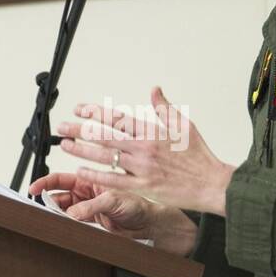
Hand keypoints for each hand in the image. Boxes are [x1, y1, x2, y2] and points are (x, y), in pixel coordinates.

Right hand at [27, 171, 159, 239]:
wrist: (149, 225)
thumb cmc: (139, 206)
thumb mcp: (114, 201)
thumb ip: (92, 206)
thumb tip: (72, 212)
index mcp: (91, 180)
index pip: (62, 179)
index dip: (46, 182)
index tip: (35, 188)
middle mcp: (87, 193)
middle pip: (59, 194)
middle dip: (48, 199)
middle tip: (41, 207)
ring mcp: (87, 208)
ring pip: (64, 209)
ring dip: (57, 213)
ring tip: (53, 217)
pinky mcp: (90, 221)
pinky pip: (72, 221)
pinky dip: (65, 223)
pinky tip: (63, 225)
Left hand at [54, 86, 234, 214]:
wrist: (212, 184)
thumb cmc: (200, 156)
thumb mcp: (185, 124)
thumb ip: (165, 108)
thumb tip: (154, 89)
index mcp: (153, 131)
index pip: (118, 118)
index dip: (95, 113)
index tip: (80, 109)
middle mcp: (145, 148)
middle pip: (106, 136)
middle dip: (81, 130)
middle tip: (63, 126)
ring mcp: (143, 168)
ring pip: (105, 157)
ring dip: (83, 150)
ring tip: (66, 145)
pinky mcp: (144, 187)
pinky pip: (114, 180)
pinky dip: (96, 175)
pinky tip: (82, 171)